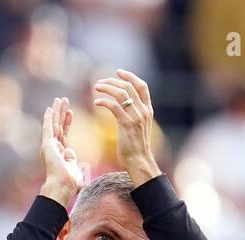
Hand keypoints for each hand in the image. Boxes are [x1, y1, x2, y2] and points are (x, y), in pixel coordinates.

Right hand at [39, 96, 85, 204]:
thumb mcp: (75, 170)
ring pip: (54, 124)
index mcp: (59, 154)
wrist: (63, 186)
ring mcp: (49, 147)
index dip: (67, 122)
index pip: (63, 134)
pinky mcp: (47, 145)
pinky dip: (49, 118)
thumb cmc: (70, 184)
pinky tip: (50, 109)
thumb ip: (73, 161)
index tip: (70, 112)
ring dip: (57, 111)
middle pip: (58, 126)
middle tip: (63, 100)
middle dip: (61, 113)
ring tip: (59, 99)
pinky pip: (48, 129)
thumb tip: (70, 154)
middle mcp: (52, 149)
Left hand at [93, 68, 159, 185]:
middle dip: (113, 81)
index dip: (130, 77)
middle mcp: (143, 111)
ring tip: (96, 88)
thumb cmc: (136, 148)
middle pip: (129, 87)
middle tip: (100, 82)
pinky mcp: (126, 123)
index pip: (142, 86)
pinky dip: (104, 102)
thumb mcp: (140, 128)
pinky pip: (113, 106)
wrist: (139, 161)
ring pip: (121, 94)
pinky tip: (96, 103)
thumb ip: (135, 115)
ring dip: (107, 88)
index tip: (119, 72)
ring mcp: (136, 117)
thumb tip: (125, 107)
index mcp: (148, 110)